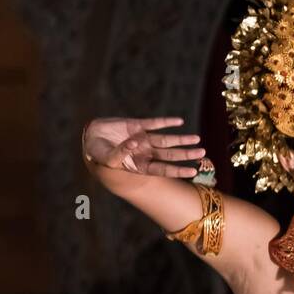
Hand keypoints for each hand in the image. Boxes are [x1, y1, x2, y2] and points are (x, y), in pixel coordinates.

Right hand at [82, 117, 207, 177]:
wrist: (89, 139)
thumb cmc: (98, 154)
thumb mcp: (108, 158)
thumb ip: (121, 154)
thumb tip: (135, 144)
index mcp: (140, 165)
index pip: (163, 170)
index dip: (178, 170)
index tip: (193, 172)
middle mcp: (145, 153)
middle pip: (170, 154)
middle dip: (186, 154)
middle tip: (203, 152)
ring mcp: (143, 139)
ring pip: (166, 139)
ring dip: (181, 139)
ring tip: (197, 139)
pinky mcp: (137, 125)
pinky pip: (154, 123)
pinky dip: (166, 122)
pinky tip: (179, 121)